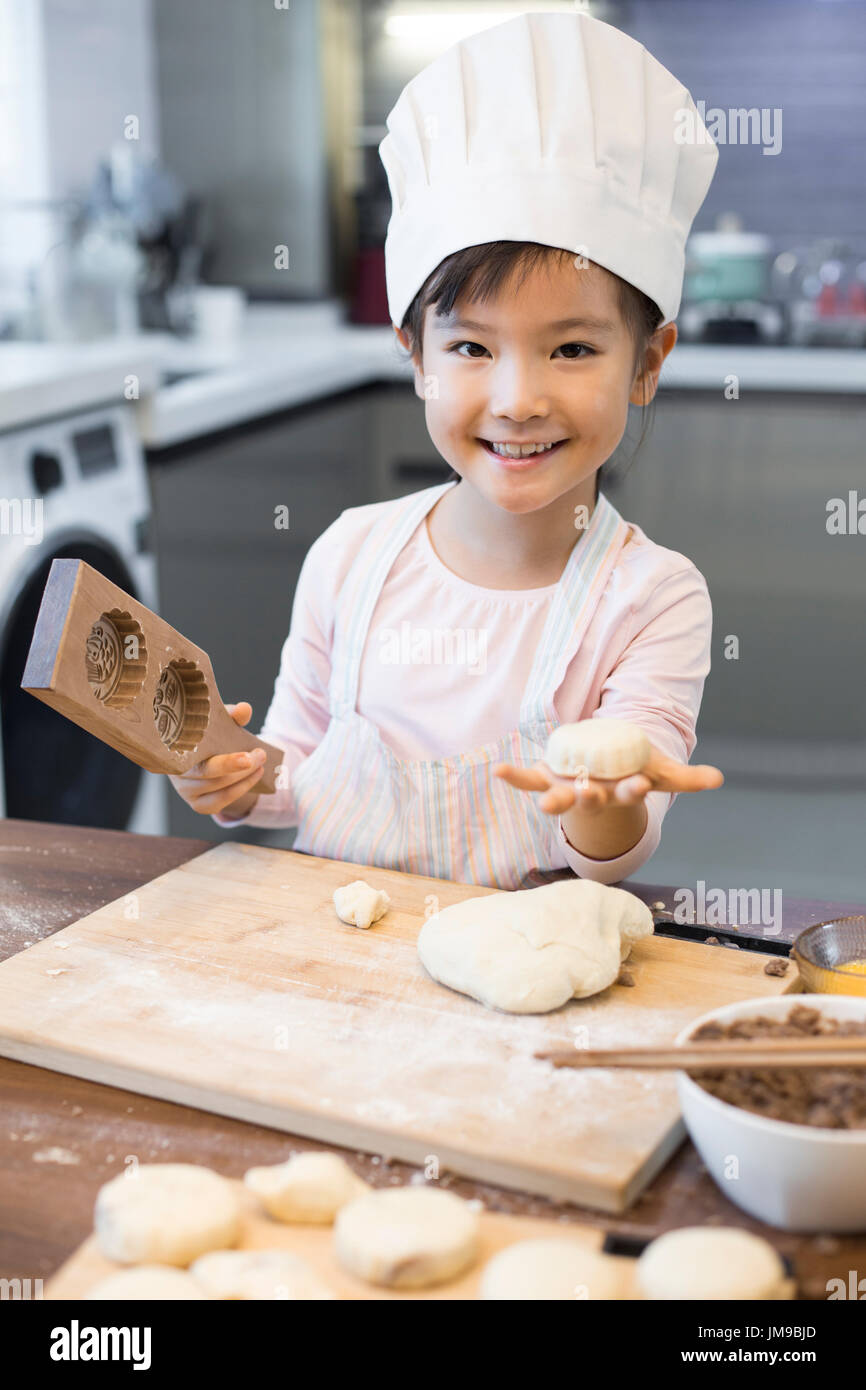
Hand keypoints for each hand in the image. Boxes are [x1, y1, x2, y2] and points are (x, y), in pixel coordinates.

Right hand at [167, 701, 265, 816]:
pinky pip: (222, 800)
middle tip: (260, 755)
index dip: (222, 760)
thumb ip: (231, 715)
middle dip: (238, 766)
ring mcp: (186, 792)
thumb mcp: (220, 724)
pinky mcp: (198, 805)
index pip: (196, 757)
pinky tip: (255, 775)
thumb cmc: (210, 738)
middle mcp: (177, 774)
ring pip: (218, 788)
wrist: (208, 758)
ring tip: (261, 762)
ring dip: (244, 777)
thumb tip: (244, 709)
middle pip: (208, 774)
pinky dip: (242, 788)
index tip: (246, 756)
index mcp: (175, 750)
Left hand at [491, 741, 723, 816]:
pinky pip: (529, 779)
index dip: (634, 790)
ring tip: (544, 801)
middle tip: (591, 793)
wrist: (606, 772)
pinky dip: (514, 777)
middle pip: (591, 802)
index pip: (630, 794)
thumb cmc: (636, 771)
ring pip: (559, 798)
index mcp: (621, 793)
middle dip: (592, 799)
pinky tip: (499, 770)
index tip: (640, 783)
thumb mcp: (662, 771)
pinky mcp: (548, 779)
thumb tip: (719, 778)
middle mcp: (593, 797)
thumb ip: (688, 777)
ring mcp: (568, 790)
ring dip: (552, 800)